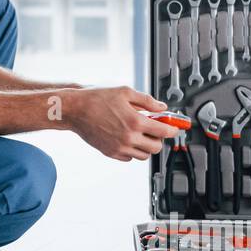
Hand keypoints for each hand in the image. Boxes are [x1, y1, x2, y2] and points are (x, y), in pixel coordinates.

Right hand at [64, 86, 180, 161]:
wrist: (75, 110)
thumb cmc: (97, 98)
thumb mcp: (125, 92)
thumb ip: (147, 101)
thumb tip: (161, 107)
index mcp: (135, 121)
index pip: (164, 131)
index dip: (173, 129)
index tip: (174, 128)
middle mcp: (129, 138)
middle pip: (156, 147)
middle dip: (159, 139)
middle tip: (156, 129)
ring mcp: (119, 148)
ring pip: (144, 155)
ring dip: (147, 146)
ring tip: (141, 134)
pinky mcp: (110, 153)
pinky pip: (129, 158)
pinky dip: (133, 151)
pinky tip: (128, 139)